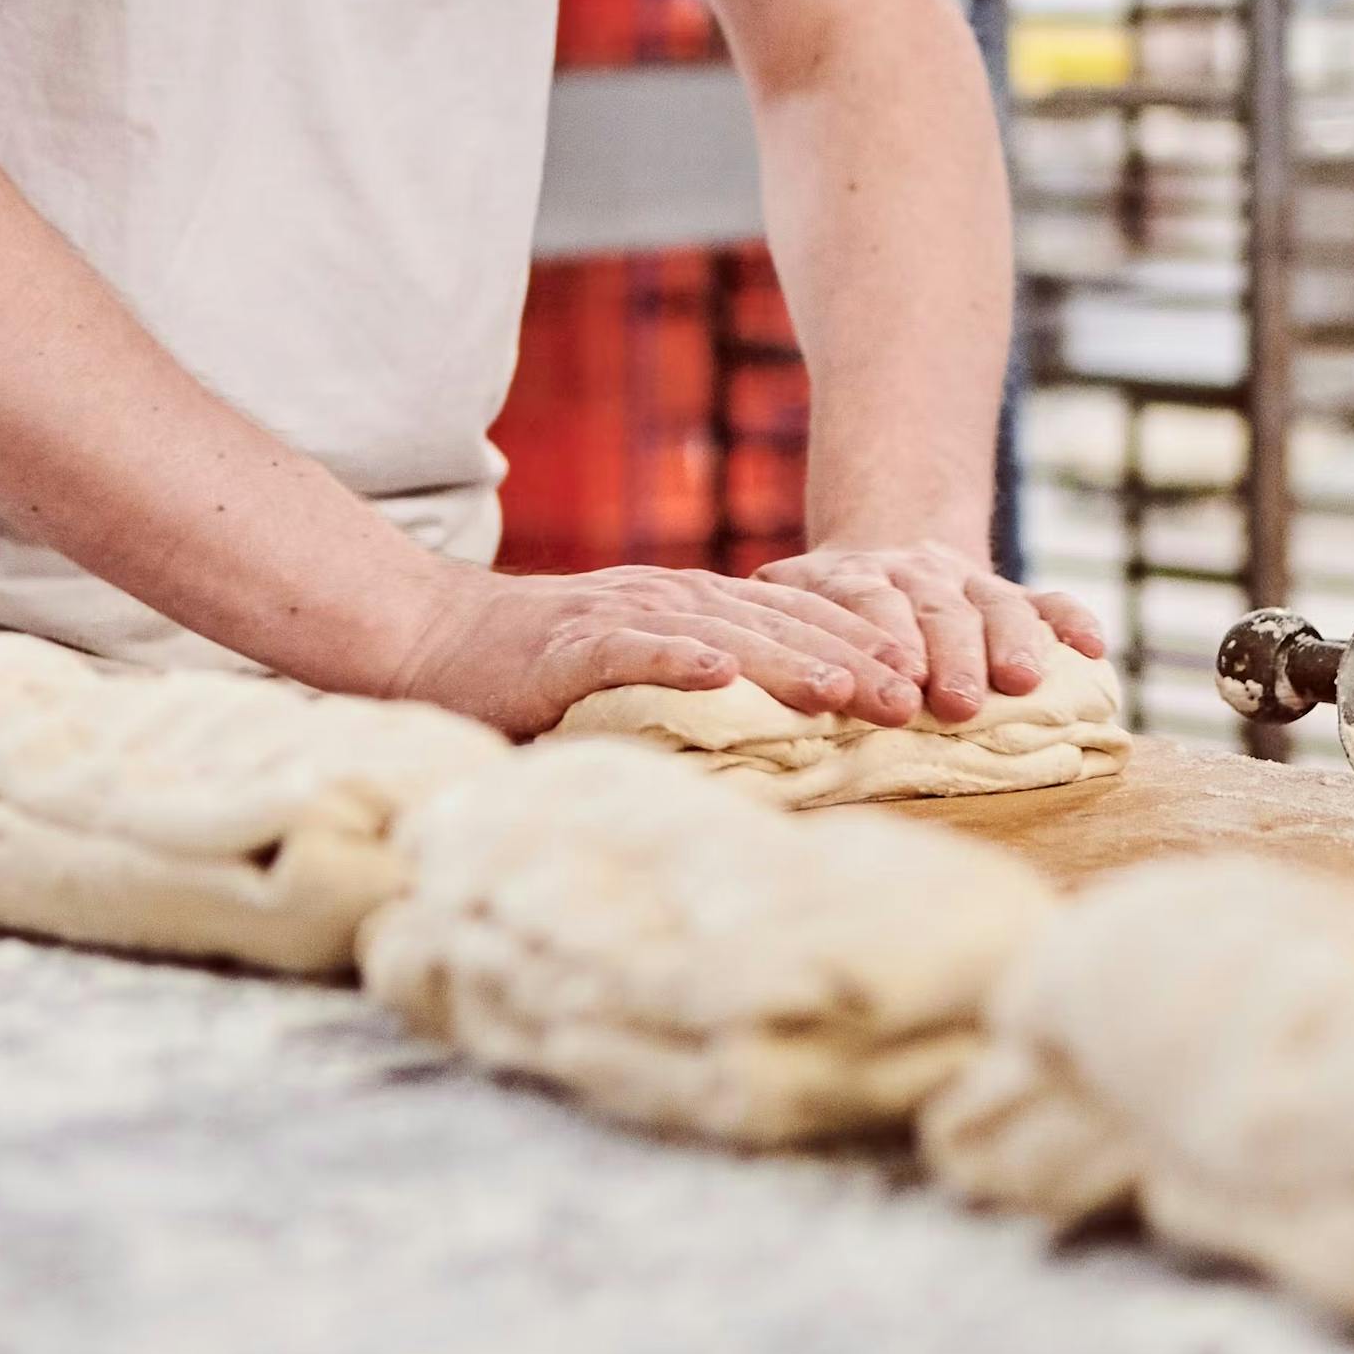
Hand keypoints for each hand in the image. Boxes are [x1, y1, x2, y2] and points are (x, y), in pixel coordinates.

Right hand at [383, 562, 929, 740]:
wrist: (428, 635)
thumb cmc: (532, 670)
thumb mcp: (633, 673)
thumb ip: (697, 698)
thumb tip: (780, 753)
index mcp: (689, 607)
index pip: (792, 615)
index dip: (861, 640)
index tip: (925, 679)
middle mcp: (664, 601)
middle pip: (776, 624)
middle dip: (852, 658)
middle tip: (918, 698)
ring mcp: (616, 617)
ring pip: (719, 633)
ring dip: (786, 660)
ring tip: (848, 689)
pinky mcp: (564, 644)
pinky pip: (626, 647)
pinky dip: (671, 656)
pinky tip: (714, 672)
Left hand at [749, 544, 1107, 723]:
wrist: (884, 542)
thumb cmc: (823, 609)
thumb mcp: (783, 603)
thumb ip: (769, 630)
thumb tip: (730, 664)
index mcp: (851, 577)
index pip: (865, 602)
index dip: (882, 643)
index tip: (896, 691)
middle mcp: (913, 575)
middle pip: (935, 608)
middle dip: (949, 655)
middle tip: (957, 703)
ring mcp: (967, 580)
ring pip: (994, 602)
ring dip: (1012, 639)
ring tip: (1024, 683)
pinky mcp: (1010, 591)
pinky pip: (1046, 598)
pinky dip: (1070, 619)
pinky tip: (1092, 648)